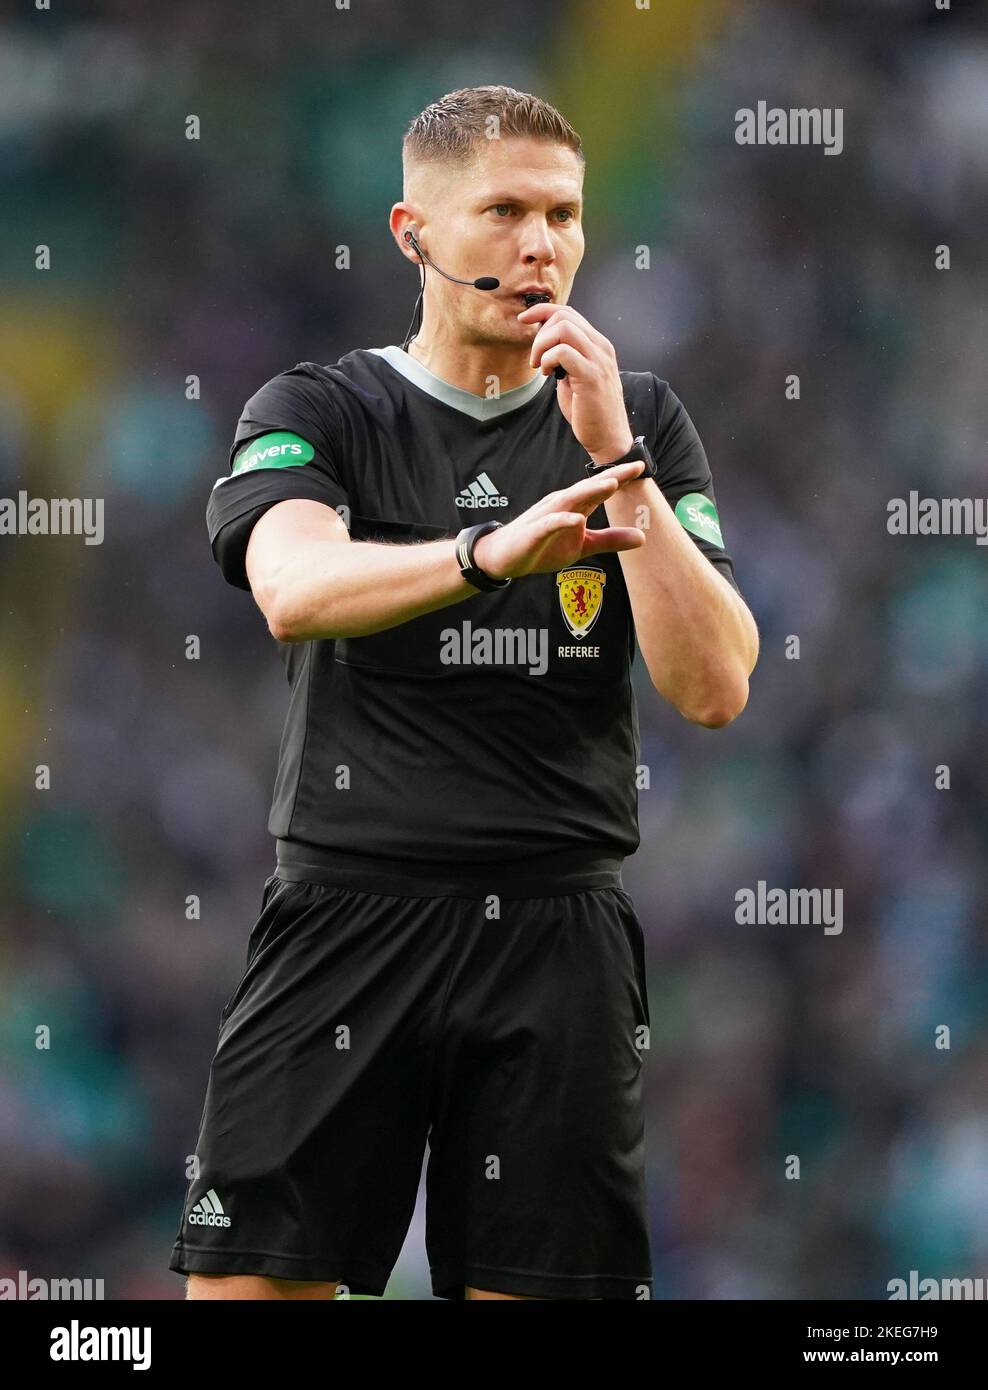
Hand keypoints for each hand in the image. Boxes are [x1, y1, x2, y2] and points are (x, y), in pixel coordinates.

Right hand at [471, 461, 645, 580]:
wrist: (504, 556)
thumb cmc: (543, 546)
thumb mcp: (583, 546)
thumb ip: (610, 540)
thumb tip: (643, 537)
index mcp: (576, 506)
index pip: (600, 489)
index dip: (621, 478)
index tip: (642, 467)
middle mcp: (562, 504)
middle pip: (589, 487)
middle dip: (612, 476)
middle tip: (635, 466)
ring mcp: (547, 516)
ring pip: (571, 499)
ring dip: (590, 491)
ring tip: (611, 483)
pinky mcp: (534, 532)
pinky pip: (550, 524)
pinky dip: (563, 520)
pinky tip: (577, 519)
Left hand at [516, 301, 634, 463]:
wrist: (608, 437)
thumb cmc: (589, 410)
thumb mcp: (575, 376)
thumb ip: (564, 358)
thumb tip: (543, 343)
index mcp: (597, 345)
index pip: (570, 313)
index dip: (543, 311)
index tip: (525, 319)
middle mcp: (601, 347)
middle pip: (564, 316)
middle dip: (540, 332)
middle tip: (535, 358)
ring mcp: (598, 360)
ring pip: (563, 328)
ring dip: (542, 345)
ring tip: (540, 366)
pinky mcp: (591, 376)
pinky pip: (563, 352)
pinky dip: (548, 359)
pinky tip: (547, 374)